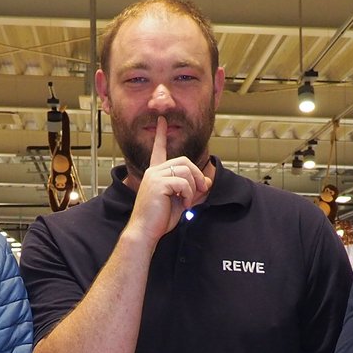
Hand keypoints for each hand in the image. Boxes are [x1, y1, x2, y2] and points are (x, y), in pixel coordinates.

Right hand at [125, 117, 210, 244]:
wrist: (145, 232)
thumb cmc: (159, 220)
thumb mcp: (180, 202)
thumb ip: (193, 190)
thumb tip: (207, 181)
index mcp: (155, 173)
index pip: (159, 150)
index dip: (160, 135)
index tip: (161, 121)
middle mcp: (153, 171)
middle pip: (184, 161)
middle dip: (198, 175)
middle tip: (201, 190)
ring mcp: (155, 176)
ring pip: (186, 171)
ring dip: (193, 187)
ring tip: (188, 202)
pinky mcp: (158, 183)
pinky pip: (183, 182)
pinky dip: (189, 194)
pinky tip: (184, 205)